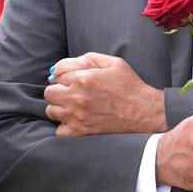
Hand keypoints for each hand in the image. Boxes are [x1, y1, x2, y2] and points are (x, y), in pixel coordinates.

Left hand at [44, 53, 164, 135]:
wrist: (144, 112)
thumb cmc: (129, 85)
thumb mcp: (112, 63)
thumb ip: (84, 59)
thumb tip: (57, 69)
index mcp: (83, 78)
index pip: (57, 75)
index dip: (66, 77)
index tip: (76, 81)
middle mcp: (76, 97)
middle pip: (49, 93)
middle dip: (59, 91)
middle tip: (72, 93)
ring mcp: (76, 116)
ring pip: (51, 111)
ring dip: (60, 107)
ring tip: (74, 107)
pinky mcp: (80, 132)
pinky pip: (59, 130)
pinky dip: (64, 126)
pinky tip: (75, 120)